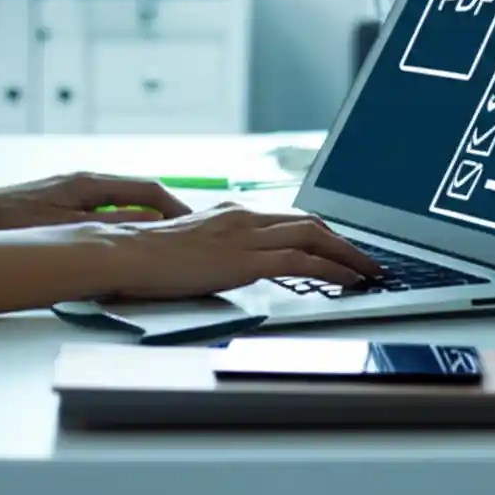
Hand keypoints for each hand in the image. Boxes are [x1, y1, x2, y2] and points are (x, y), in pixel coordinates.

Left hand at [0, 172, 191, 228]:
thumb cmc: (9, 222)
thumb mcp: (63, 229)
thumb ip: (107, 228)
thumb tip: (148, 226)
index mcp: (92, 184)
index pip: (150, 191)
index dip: (178, 210)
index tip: (198, 227)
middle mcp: (87, 184)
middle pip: (141, 197)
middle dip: (169, 217)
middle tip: (191, 239)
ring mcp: (74, 194)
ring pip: (125, 207)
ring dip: (147, 224)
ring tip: (166, 246)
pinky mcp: (62, 206)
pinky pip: (107, 216)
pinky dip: (125, 229)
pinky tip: (125, 250)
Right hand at [99, 202, 382, 299]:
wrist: (126, 254)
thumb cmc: (145, 258)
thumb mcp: (187, 248)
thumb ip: (212, 251)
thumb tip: (223, 266)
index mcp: (230, 213)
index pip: (287, 218)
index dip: (319, 232)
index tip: (337, 246)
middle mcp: (243, 217)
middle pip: (309, 222)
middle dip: (342, 240)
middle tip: (365, 258)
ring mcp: (246, 236)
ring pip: (314, 236)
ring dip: (348, 254)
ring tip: (369, 271)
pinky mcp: (245, 259)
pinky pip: (302, 262)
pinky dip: (332, 269)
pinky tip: (348, 281)